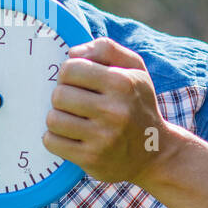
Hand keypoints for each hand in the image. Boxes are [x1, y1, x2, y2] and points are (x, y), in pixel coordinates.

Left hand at [42, 37, 167, 184]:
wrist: (155, 152)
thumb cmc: (138, 104)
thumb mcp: (134, 69)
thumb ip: (106, 49)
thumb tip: (72, 53)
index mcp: (123, 83)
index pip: (71, 69)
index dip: (69, 74)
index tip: (78, 82)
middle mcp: (114, 111)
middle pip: (58, 95)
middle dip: (63, 97)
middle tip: (75, 103)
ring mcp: (102, 137)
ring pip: (53, 119)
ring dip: (58, 118)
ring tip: (73, 120)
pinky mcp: (91, 159)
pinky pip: (52, 142)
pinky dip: (56, 138)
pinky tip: (71, 136)